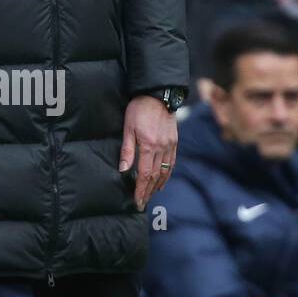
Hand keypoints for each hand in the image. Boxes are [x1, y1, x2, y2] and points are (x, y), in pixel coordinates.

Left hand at [119, 95, 176, 210]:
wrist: (159, 94)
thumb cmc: (139, 108)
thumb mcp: (128, 127)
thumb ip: (127, 150)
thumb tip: (123, 170)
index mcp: (149, 146)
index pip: (144, 174)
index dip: (140, 190)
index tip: (137, 201)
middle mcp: (162, 148)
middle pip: (155, 176)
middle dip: (148, 191)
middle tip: (142, 202)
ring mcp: (170, 145)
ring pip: (165, 171)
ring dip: (158, 185)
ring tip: (151, 195)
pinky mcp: (174, 142)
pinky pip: (172, 162)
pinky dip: (167, 174)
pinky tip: (162, 181)